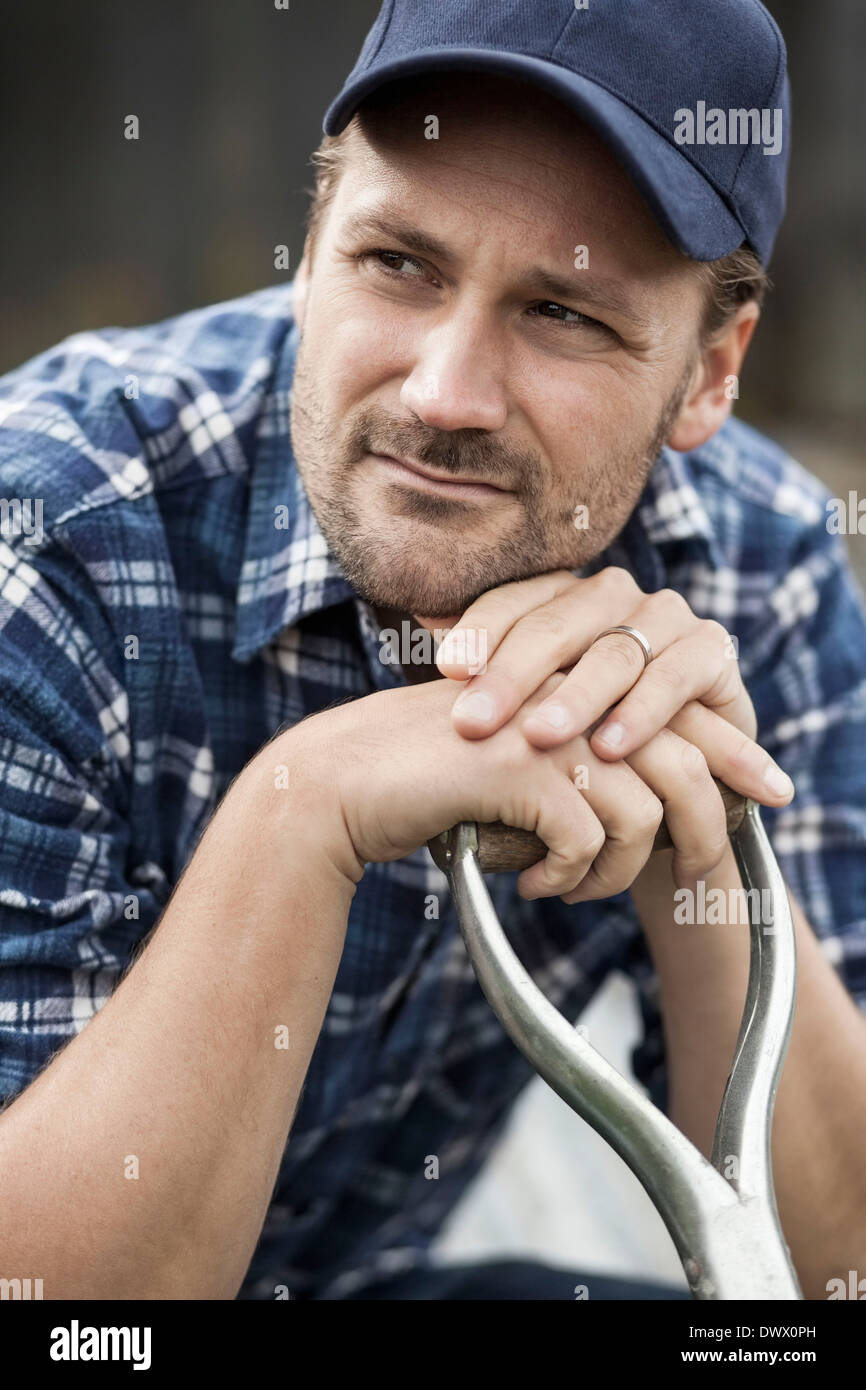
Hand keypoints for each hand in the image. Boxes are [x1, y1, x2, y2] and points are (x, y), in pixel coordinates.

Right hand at [277, 674, 736, 899]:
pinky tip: (531, 882)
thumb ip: (586, 766)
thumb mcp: (524, 768)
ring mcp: (546, 719)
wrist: (344, 786)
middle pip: (686, 761)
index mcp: (577, 674)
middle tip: (696, 880)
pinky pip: (590, 839)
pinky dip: (569, 877)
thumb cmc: (433, 783)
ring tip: (576, 889)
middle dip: (706, 832)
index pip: (680, 712)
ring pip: (646, 811)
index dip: (732, 756)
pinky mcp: (520, 762)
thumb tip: (664, 814)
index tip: (766, 795)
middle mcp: (571, 686)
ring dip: (619, 872)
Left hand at [434, 567, 794, 807]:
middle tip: (473, 720)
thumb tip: (418, 619)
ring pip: (613, 654)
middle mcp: (614, 596)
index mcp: (562, 598)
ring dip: (577, 699)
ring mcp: (666, 618)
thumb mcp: (535, 705)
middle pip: (556, 626)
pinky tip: (611, 746)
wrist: (675, 778)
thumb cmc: (587, 739)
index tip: (445, 670)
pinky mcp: (712, 651)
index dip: (480, 633)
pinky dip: (643, 714)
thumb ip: (488, 666)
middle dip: (513, 675)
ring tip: (539, 739)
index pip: (513, 603)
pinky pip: (674, 679)